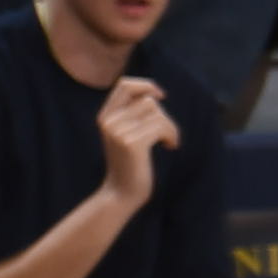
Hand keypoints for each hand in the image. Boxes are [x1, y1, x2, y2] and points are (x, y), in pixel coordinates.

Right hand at [95, 75, 177, 206]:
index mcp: (105, 117)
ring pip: (157, 113)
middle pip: (148, 101)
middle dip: (163, 116)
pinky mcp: (131, 143)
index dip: (145, 85)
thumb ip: (133, 113)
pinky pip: (162, 126)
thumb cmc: (131, 162)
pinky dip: (172, 135)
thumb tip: (155, 92)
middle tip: (164, 134)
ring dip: (169, 126)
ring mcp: (118, 132)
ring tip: (166, 140)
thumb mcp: (126, 133)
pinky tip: (171, 146)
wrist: (121, 193)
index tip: (160, 96)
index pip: (124, 85)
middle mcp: (108, 122)